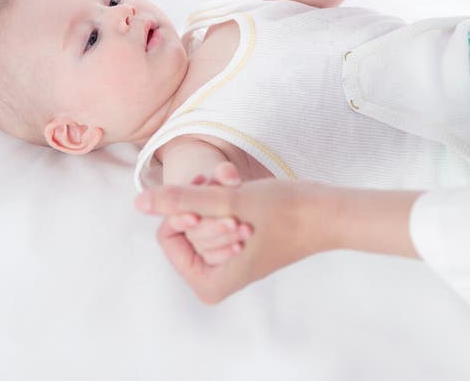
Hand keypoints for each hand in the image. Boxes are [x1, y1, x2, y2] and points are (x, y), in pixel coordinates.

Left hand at [136, 177, 340, 303]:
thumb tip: (140, 204)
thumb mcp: (230, 201)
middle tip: (228, 186)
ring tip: (237, 185)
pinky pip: (213, 213)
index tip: (210, 193)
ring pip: (197, 216)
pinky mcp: (237, 242)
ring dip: (212, 193)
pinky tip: (240, 186)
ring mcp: (226, 259)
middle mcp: (215, 276)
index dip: (184, 208)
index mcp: (210, 283)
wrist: (329, 212)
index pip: (168, 237)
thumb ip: (182, 202)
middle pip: (182, 227)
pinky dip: (222, 196)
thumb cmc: (286, 211)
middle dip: (202, 199)